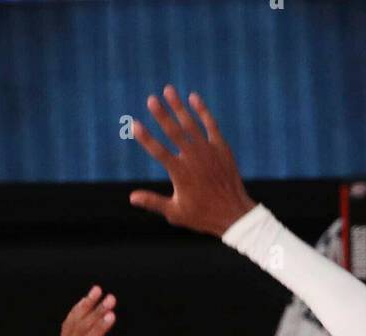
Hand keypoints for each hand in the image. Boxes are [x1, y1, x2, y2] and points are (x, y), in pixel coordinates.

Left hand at [50, 287, 117, 335]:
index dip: (100, 327)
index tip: (112, 315)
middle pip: (80, 327)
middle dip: (96, 311)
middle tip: (111, 297)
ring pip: (72, 324)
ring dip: (85, 306)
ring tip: (97, 291)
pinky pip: (68, 327)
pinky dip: (76, 313)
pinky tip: (85, 304)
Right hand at [129, 86, 254, 237]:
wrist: (234, 215)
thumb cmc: (203, 216)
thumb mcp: (176, 213)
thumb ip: (153, 202)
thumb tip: (132, 197)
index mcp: (180, 173)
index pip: (158, 151)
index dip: (146, 138)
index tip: (134, 125)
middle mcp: (193, 159)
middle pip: (174, 132)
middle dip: (162, 115)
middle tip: (151, 99)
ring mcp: (208, 152)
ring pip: (191, 124)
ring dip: (179, 107)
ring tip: (168, 90)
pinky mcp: (221, 148)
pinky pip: (211, 125)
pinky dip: (202, 111)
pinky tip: (193, 98)